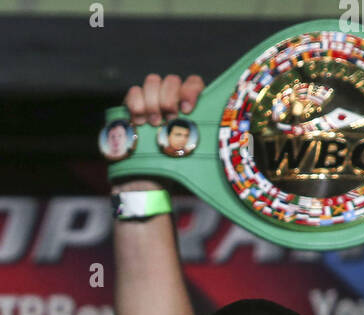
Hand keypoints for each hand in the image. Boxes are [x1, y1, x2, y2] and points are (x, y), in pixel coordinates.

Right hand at [113, 73, 204, 195]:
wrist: (147, 184)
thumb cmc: (175, 170)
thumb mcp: (197, 157)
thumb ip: (207, 146)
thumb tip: (231, 146)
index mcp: (188, 106)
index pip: (193, 83)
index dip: (190, 90)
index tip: (188, 109)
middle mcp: (170, 100)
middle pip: (171, 80)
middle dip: (169, 98)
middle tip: (168, 120)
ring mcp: (150, 101)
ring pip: (152, 81)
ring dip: (153, 101)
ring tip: (153, 123)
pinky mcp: (132, 108)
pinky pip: (134, 92)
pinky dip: (136, 103)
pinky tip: (139, 121)